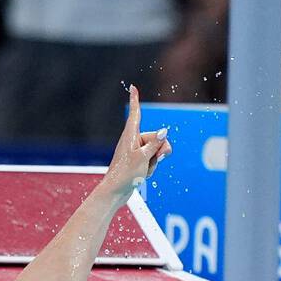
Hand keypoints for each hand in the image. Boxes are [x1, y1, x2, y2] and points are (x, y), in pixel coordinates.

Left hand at [100, 84, 171, 204]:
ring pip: (156, 151)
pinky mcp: (137, 162)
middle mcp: (133, 141)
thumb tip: (165, 131)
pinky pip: (151, 161)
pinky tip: (143, 175)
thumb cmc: (125, 175)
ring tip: (144, 170)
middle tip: (157, 159)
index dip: (135, 100)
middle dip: (161, 149)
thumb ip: (156, 144)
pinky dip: (151, 168)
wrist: (115, 193)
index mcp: (130, 136)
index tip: (133, 87)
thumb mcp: (144, 158)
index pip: (135, 114)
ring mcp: (135, 152)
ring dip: (155, 162)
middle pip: (156, 137)